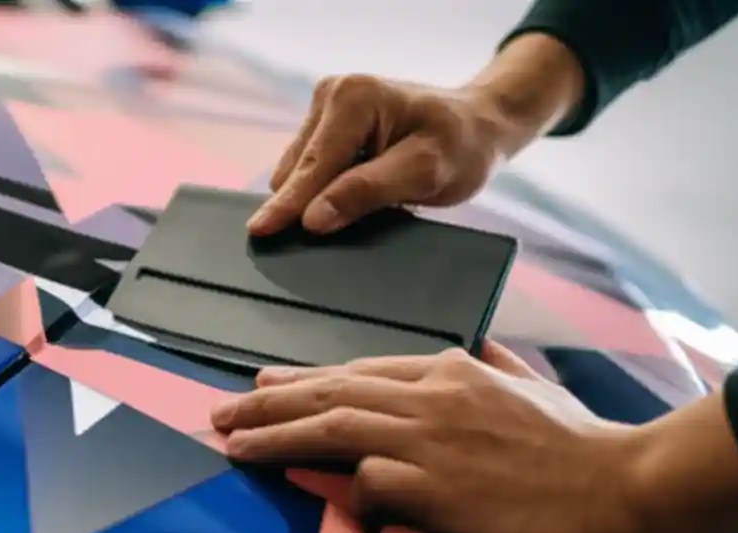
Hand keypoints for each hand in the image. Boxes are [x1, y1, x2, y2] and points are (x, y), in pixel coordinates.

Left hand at [210, 342, 648, 532]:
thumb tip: (473, 350)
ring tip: (233, 441)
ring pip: (331, 427)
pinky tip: (311, 493)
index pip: (359, 370)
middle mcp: (431, 397)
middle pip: (331, 393)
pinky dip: (343, 487)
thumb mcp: (530, 386)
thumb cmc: (580, 444)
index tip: (267, 383)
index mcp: (451, 369)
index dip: (306, 378)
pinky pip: (368, 482)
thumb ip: (493, 364)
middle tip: (225, 410)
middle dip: (270, 402)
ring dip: (274, 435)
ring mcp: (429, 440)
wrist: (620, 486)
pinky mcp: (434, 487)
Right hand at [247, 74, 513, 235]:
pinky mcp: (326, 126)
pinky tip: (356, 193)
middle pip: (298, 169)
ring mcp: (326, 108)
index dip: (291, 204)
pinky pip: (310, 169)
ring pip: (299, 171)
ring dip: (320, 197)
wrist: (478, 127)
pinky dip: (327, 190)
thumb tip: (312, 219)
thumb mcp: (424, 173)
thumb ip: (366, 193)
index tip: (259, 232)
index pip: (315, 165)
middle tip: (351, 226)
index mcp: (354, 98)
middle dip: (308, 203)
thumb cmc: (461, 147)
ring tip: (370, 202)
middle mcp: (332, 94)